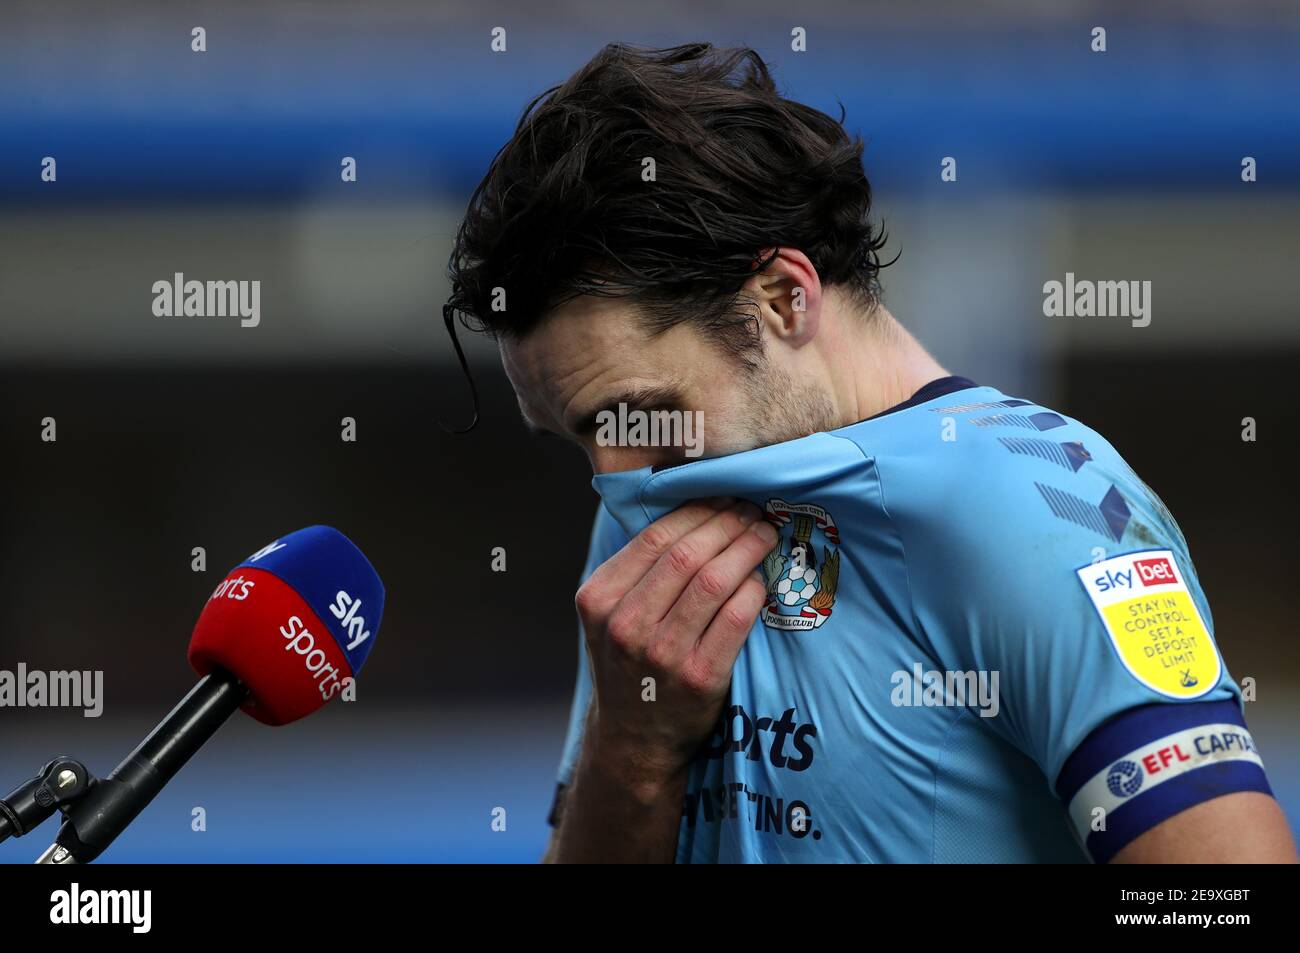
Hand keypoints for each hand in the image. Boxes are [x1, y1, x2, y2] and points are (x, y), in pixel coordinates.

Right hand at [574, 498, 777, 784]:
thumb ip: (636, 570)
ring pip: (715, 581)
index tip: (724, 498)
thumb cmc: (630, 665)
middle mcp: (626, 626)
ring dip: (747, 549)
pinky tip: (760, 580)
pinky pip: (737, 618)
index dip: (697, 511)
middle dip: (727, 524)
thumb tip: (693, 508)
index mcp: (599, 599)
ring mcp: (662, 655)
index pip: (655, 537)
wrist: (634, 739)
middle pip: (687, 554)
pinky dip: (753, 590)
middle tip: (752, 511)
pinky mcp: (700, 679)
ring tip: (764, 535)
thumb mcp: (610, 616)